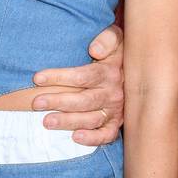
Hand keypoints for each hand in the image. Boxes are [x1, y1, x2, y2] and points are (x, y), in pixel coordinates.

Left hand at [31, 22, 123, 143]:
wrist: (141, 69)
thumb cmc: (118, 53)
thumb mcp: (116, 38)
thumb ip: (107, 39)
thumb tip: (95, 49)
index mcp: (110, 72)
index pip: (82, 76)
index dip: (59, 77)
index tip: (37, 78)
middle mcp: (113, 93)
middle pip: (84, 100)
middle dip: (58, 101)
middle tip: (36, 103)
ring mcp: (116, 110)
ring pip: (91, 119)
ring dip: (69, 122)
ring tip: (46, 122)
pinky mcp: (117, 123)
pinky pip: (107, 135)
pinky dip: (93, 139)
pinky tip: (75, 138)